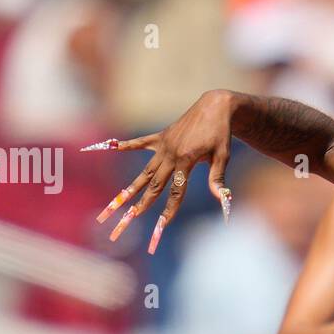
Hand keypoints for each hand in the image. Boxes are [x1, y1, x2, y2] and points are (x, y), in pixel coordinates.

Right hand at [90, 89, 237, 253]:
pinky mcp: (161, 136)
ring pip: (145, 171)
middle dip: (141, 205)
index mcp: (186, 160)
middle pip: (153, 185)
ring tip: (117, 201)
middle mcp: (171, 154)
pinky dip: (127, 146)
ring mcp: (163, 145)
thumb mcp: (223, 156)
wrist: (215, 106)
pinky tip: (110, 147)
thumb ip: (217, 178)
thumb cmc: (221, 134)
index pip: (176, 192)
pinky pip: (141, 143)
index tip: (160, 226)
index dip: (168, 210)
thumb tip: (223, 200)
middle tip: (128, 220)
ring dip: (131, 188)